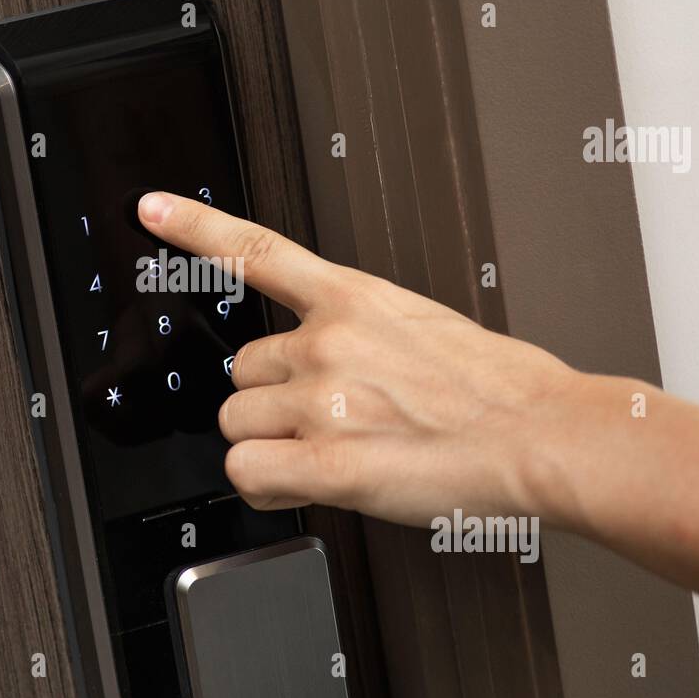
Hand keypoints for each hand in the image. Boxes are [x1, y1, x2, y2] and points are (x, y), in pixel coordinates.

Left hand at [137, 191, 579, 525]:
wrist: (546, 435)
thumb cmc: (500, 390)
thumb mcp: (423, 326)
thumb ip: (357, 333)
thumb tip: (319, 361)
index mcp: (354, 299)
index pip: (256, 252)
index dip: (195, 228)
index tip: (152, 211)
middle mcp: (328, 341)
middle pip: (239, 374)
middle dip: (271, 402)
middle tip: (327, 421)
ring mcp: (324, 400)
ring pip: (238, 426)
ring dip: (271, 446)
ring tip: (331, 454)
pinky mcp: (329, 462)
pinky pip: (247, 473)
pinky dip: (267, 487)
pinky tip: (304, 485)